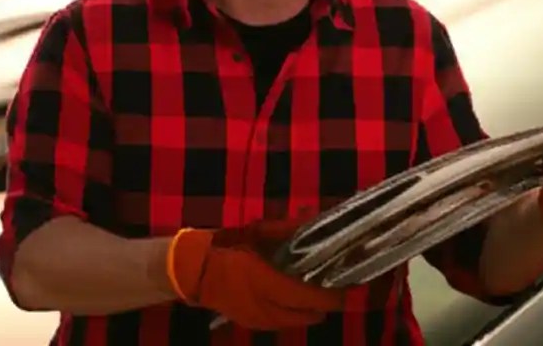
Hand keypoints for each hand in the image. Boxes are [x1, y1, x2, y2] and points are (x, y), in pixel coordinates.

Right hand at [162, 217, 346, 331]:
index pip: (319, 298)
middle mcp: (272, 310)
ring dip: (308, 307)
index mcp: (272, 285)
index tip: (351, 282)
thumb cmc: (225, 247)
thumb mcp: (255, 234)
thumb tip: (310, 219)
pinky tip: (284, 296)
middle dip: (326, 302)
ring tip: (307, 289)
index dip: (339, 293)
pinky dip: (289, 312)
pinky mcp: (254, 324)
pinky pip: (282, 322)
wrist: (191, 270)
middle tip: (327, 282)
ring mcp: (263, 321)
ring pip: (299, 320)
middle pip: (315, 314)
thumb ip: (283, 229)